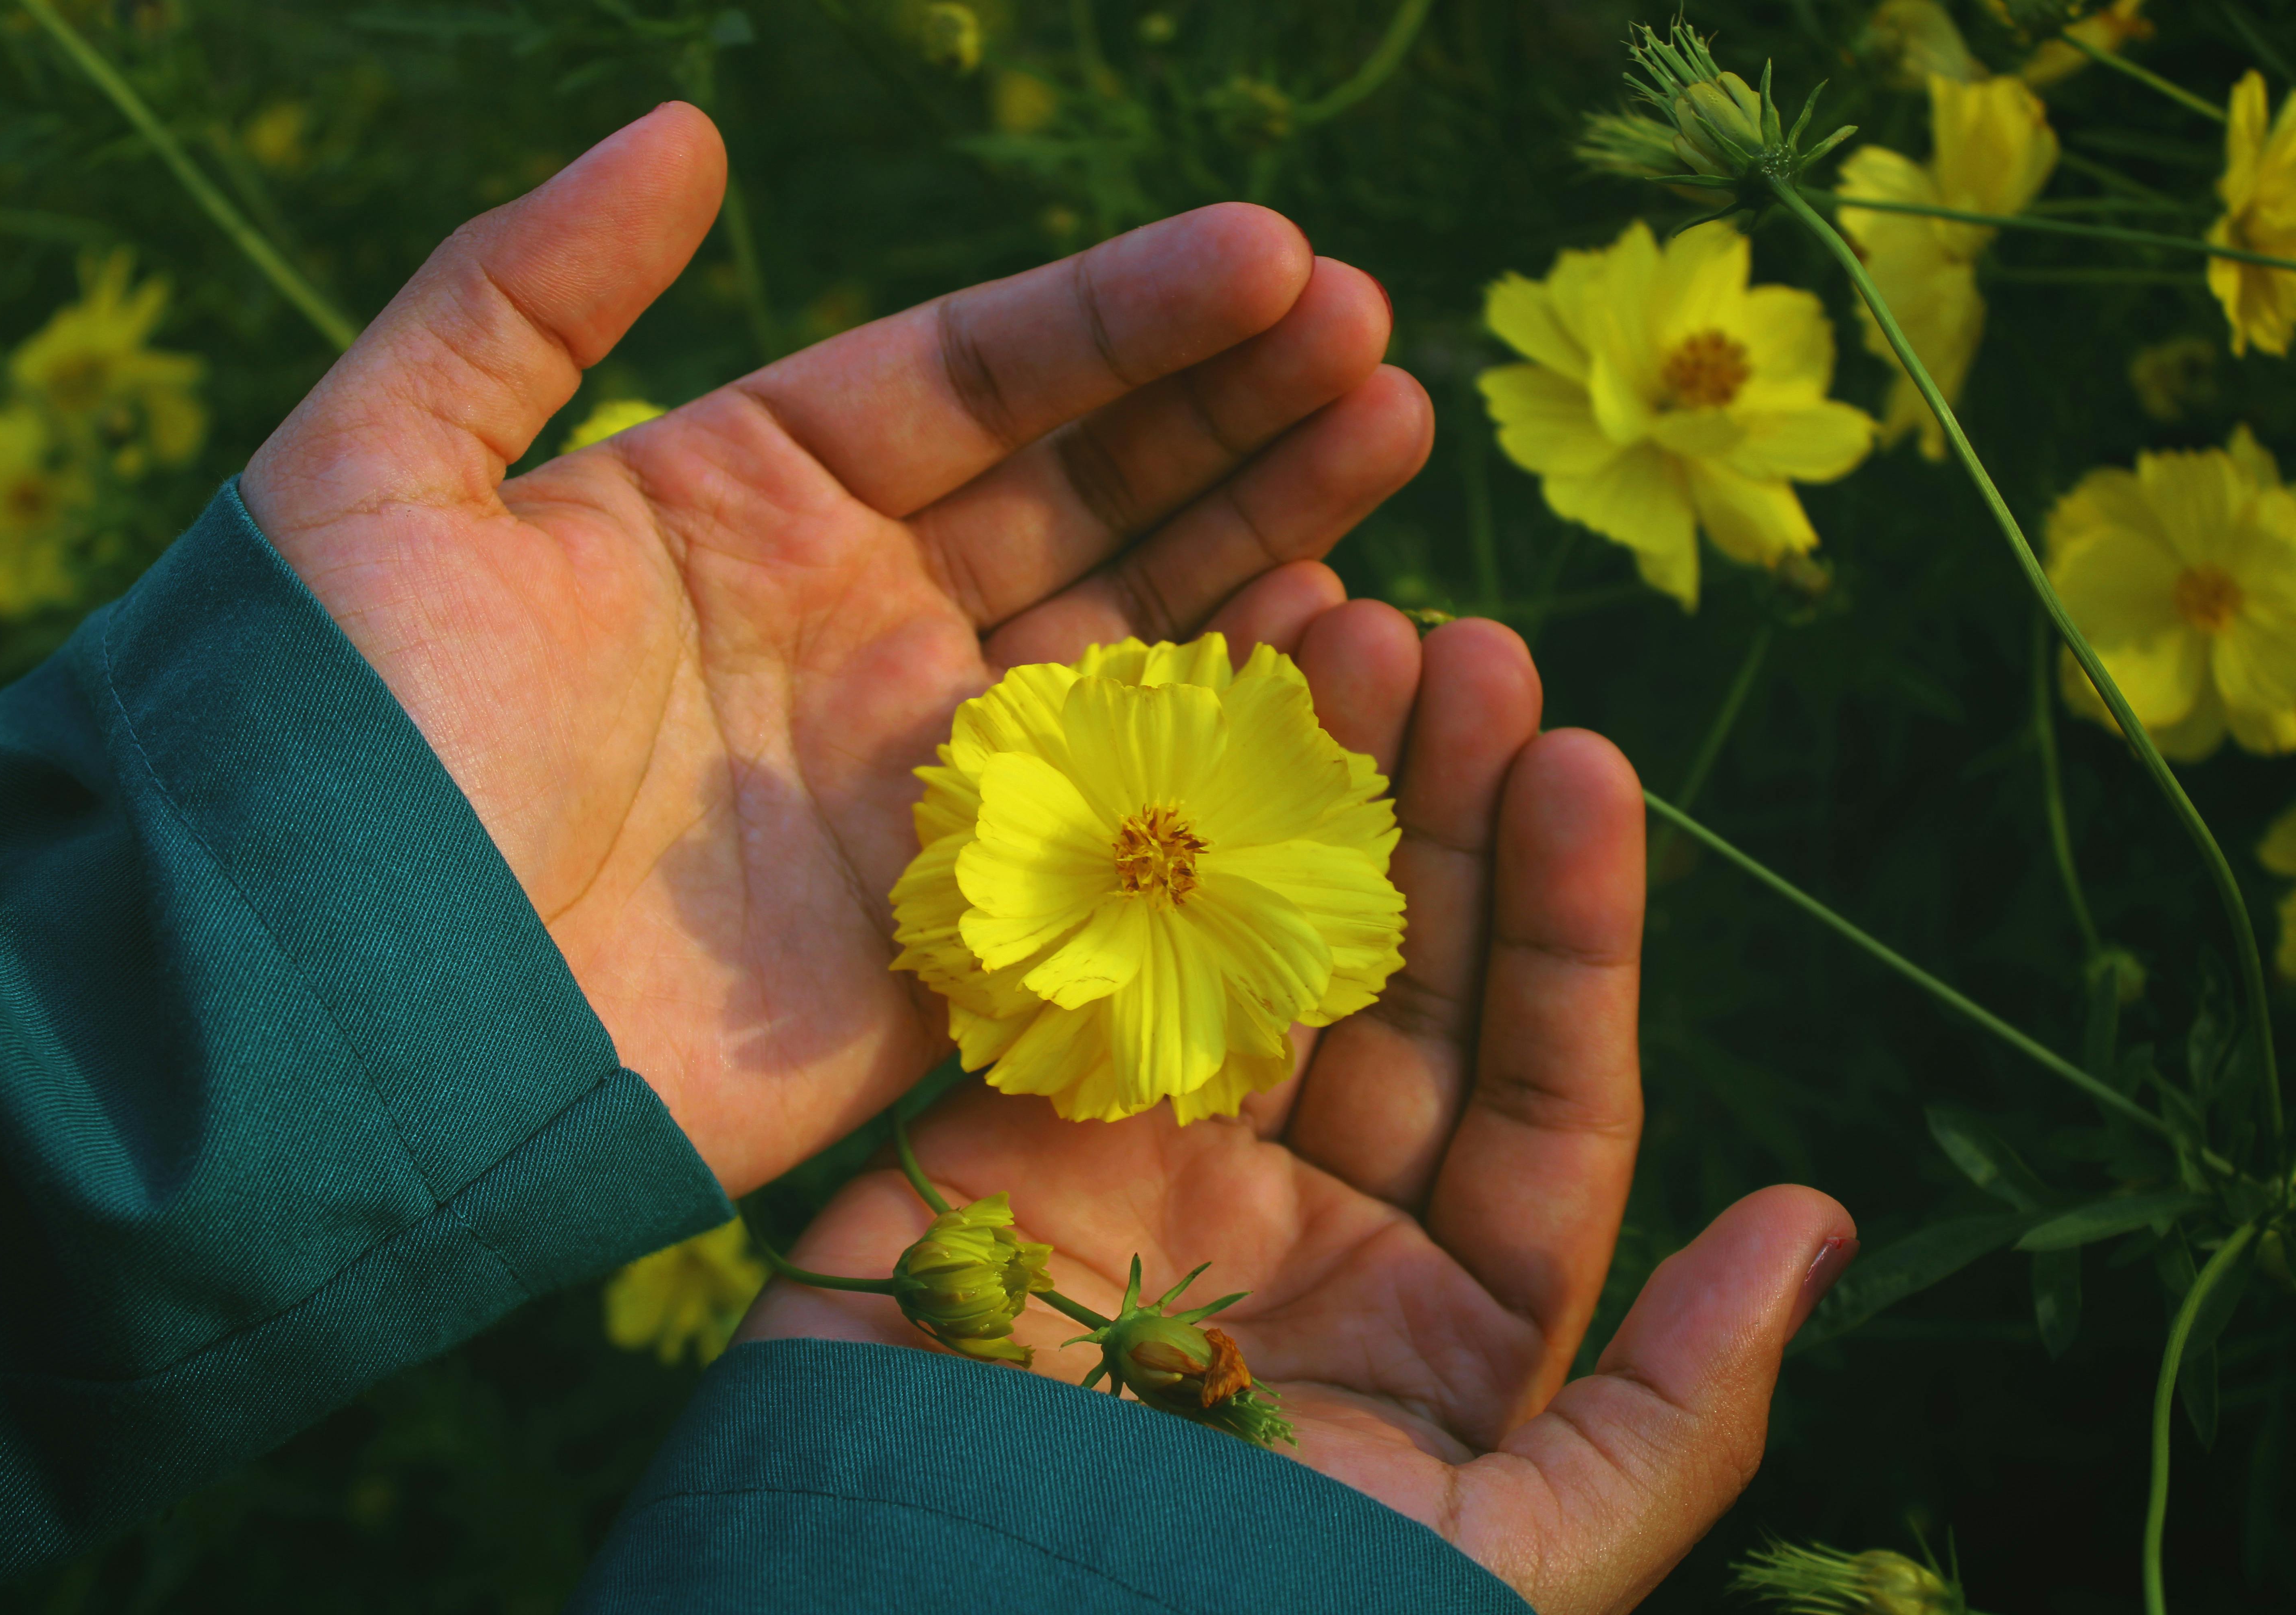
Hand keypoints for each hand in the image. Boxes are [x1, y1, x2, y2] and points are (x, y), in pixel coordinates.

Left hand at [238, 105, 1426, 1193]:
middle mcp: (850, 629)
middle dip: (1231, 409)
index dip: (1124, 316)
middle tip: (1375, 335)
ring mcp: (914, 782)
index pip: (976, 379)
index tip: (1269, 253)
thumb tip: (684, 130)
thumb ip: (521, 290)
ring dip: (1266, 538)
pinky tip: (1343, 646)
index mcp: (739, 503)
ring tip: (1390, 433)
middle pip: (1085, 491)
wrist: (318, 1032)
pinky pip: (1122, 823)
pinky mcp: (947, 934)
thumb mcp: (380, 471)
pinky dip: (1230, 744)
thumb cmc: (331, 748)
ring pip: (1131, 635)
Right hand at [740, 601, 1857, 1614]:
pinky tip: (1186, 722)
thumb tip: (1814, 1225)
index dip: (1570, 925)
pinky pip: (1100, 968)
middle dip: (1441, 817)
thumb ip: (1673, 1415)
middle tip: (1468, 645)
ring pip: (1259, 951)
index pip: (1539, 1091)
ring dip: (1306, 796)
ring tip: (1349, 628)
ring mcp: (1162, 1171)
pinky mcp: (1020, 1138)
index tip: (1584, 763)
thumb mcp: (1509, 1561)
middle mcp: (1313, 1229)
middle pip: (1403, 990)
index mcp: (1444, 1321)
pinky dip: (1137, 846)